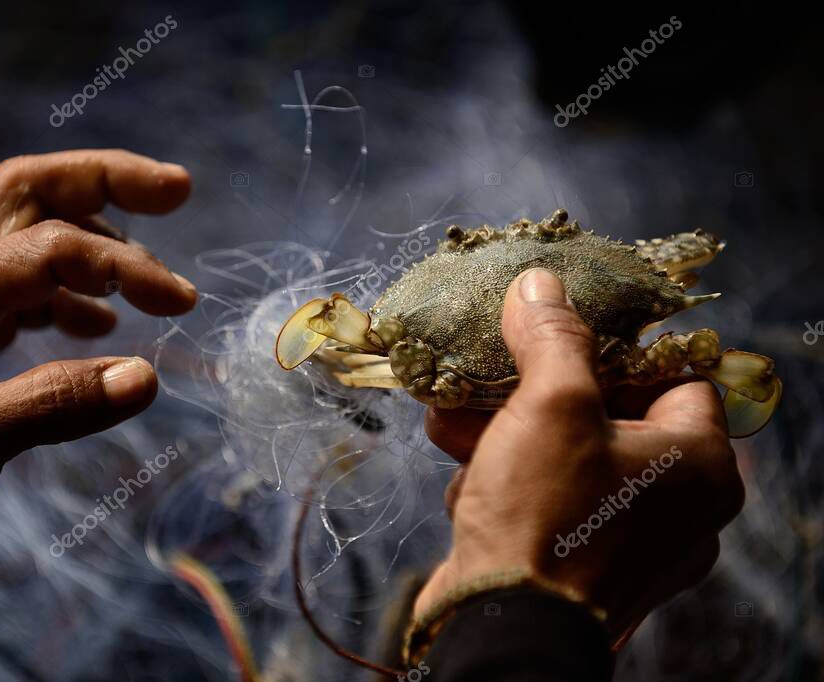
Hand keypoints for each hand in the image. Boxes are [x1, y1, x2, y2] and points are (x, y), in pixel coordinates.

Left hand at [0, 150, 196, 618]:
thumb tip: (147, 376)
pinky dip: (77, 294)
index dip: (122, 266)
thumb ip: (57, 403)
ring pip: (32, 236)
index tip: (180, 303)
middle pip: (29, 195)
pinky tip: (105, 326)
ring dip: (97, 237)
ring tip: (151, 275)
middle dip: (105, 181)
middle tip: (177, 188)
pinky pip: (30, 291)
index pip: (50, 248)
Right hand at [416, 268, 743, 636]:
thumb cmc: (547, 515)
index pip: (673, 377)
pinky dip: (505, 482)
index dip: (617, 347)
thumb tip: (541, 283)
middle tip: (493, 370)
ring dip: (504, 435)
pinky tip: (461, 472)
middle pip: (605, 417)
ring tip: (452, 415)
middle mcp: (675, 508)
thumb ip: (554, 337)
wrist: (502, 630)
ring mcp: (627, 545)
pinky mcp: (579, 569)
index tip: (564, 331)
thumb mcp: (551, 404)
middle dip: (533, 393)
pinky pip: (547, 503)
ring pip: (565, 461)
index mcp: (698, 466)